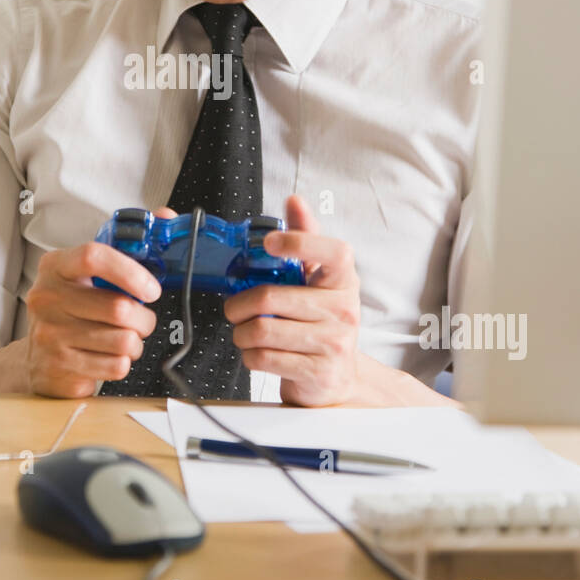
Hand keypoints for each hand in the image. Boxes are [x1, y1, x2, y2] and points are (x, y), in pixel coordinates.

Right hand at [22, 208, 174, 396]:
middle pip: (118, 308)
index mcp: (56, 266)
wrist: (38, 358)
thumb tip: (166, 216)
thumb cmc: (72, 311)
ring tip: (122, 338)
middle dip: (143, 319)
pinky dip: (122, 363)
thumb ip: (128, 247)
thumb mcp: (88, 275)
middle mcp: (47, 297)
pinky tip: (107, 356)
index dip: (130, 271)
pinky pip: (116, 366)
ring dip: (135, 342)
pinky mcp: (59, 365)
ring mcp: (50, 333)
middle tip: (141, 320)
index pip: (93, 257)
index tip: (151, 288)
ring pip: (123, 340)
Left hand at [223, 194, 361, 406]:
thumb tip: (295, 201)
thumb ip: (306, 238)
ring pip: (262, 330)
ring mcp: (334, 343)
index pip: (334, 252)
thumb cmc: (321, 323)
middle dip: (239, 304)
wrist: (338, 378)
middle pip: (271, 297)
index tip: (269, 242)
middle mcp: (344, 310)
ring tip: (245, 331)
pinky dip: (250, 355)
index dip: (300, 242)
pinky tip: (258, 351)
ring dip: (241, 332)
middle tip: (235, 307)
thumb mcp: (318, 280)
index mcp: (344, 281)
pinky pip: (264, 358)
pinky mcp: (317, 371)